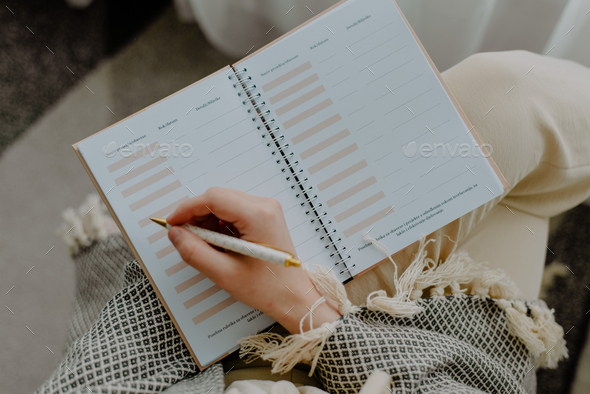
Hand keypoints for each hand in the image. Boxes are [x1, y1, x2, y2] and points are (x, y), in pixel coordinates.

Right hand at [166, 187, 340, 333]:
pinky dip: (220, 222)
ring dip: (208, 218)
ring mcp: (267, 209)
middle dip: (196, 214)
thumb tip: (175, 233)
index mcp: (258, 216)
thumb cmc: (267, 288)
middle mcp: (265, 206)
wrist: (293, 296)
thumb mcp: (224, 274)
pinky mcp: (265, 216)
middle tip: (184, 236)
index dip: (187, 208)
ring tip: (204, 244)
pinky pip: (234, 210)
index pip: (213, 198)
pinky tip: (219, 242)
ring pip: (225, 202)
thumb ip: (195, 251)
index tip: (172, 224)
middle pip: (218, 197)